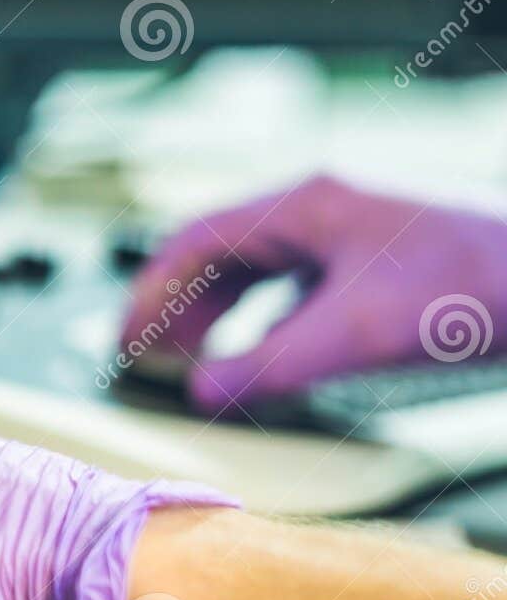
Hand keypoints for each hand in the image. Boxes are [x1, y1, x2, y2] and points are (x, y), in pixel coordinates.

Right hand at [121, 174, 506, 412]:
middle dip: (177, 308)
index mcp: (303, 207)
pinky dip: (259, 323)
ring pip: (253, 271)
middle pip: (217, 255)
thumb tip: (201, 393)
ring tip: (194, 360)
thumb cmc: (470, 288)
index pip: (193, 241)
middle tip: (151, 358)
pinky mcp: (370, 264)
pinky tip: (262, 356)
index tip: (129, 341)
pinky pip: (290, 289)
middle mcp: (318, 213)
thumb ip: (269, 365)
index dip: (150, 293)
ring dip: (215, 316)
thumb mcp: (354, 334)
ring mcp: (345, 236)